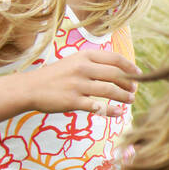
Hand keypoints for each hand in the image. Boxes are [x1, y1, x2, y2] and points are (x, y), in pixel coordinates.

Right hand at [28, 50, 142, 116]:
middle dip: (129, 83)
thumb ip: (93, 63)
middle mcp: (82, 68)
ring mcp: (78, 85)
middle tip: (135, 89)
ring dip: (124, 96)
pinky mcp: (73, 101)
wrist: (30, 88)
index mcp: (84, 56)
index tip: (138, 74)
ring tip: (130, 100)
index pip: (114, 58)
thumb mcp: (73, 62)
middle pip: (115, 74)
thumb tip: (118, 69)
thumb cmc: (54, 76)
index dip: (130, 66)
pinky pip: (98, 107)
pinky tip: (119, 113)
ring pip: (110, 90)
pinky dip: (112, 111)